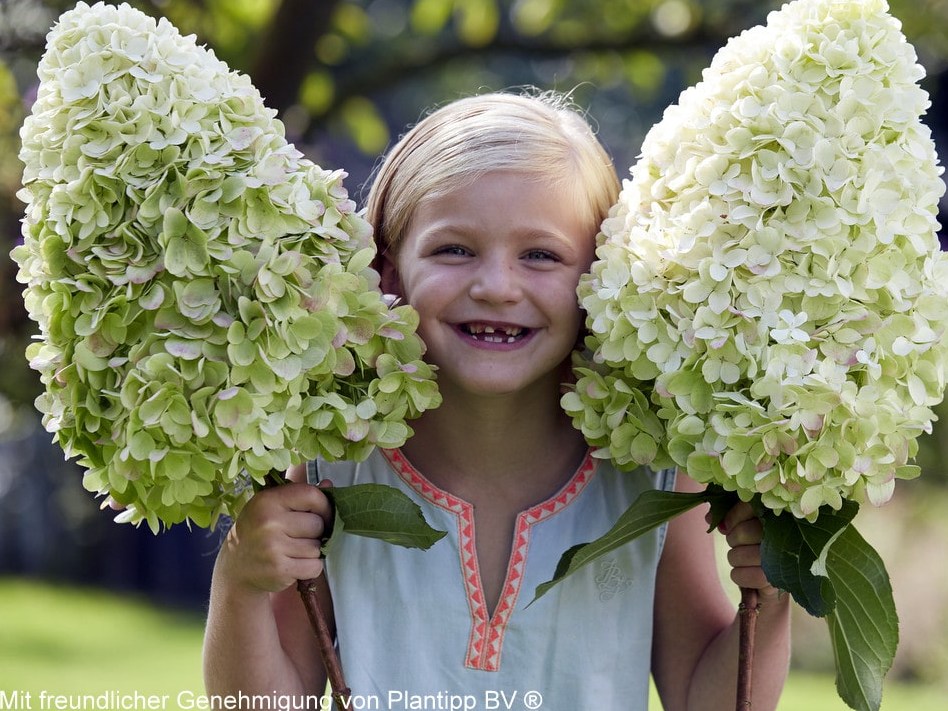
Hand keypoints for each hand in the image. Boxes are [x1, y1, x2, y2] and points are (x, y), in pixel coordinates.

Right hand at [216, 481, 332, 593]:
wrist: (236, 568)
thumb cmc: (258, 531)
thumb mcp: (271, 506)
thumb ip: (299, 495)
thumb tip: (328, 485)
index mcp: (268, 501)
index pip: (311, 495)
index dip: (324, 506)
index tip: (322, 514)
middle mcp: (269, 522)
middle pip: (318, 524)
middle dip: (316, 532)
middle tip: (299, 537)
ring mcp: (273, 547)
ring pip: (317, 547)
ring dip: (312, 551)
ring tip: (294, 551)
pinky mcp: (280, 569)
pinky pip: (315, 566)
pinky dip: (310, 567)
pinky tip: (295, 564)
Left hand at [710, 502, 783, 602]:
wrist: (767, 582)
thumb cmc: (752, 548)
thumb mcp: (741, 526)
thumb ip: (727, 516)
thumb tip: (709, 518)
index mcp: (776, 515)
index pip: (750, 506)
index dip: (733, 515)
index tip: (726, 526)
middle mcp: (784, 534)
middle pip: (742, 532)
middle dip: (733, 540)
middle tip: (740, 544)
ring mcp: (782, 559)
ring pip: (739, 555)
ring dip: (735, 559)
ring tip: (746, 559)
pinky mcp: (774, 580)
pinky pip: (742, 575)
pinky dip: (738, 576)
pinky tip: (747, 574)